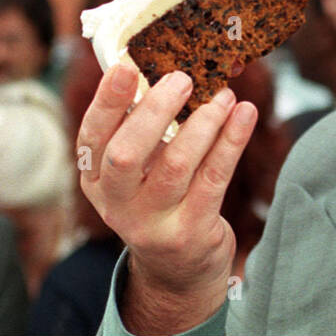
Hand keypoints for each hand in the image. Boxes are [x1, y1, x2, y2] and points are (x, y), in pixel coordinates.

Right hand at [78, 63, 257, 333]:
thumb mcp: (138, 172)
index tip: (127, 65)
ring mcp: (152, 222)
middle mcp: (117, 203)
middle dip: (155, 110)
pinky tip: (245, 114)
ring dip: (204, 123)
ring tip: (224, 95)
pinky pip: (214, 178)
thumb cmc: (160, 199)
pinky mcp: (191, 232)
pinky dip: (232, 140)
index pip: (91, 136)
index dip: (107, 100)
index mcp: (96, 180)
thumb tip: (166, 67)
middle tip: (183, 78)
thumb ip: (143, 129)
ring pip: (176, 164)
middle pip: (127, 153)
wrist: (178, 270)